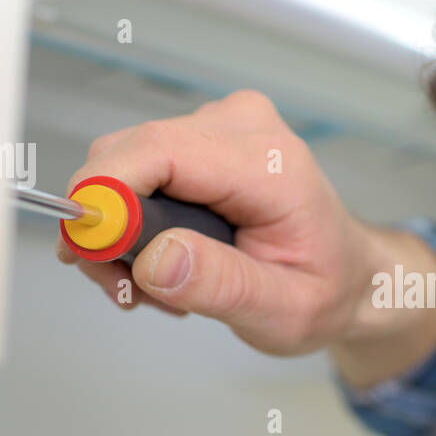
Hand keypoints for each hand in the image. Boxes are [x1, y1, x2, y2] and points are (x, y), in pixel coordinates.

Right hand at [57, 89, 383, 355]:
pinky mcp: (202, 136)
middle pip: (128, 155)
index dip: (105, 195)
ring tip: (160, 285)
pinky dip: (133, 219)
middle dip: (108, 228)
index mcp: (271, 165)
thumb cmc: (326, 289)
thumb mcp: (284, 311)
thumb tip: (154, 261)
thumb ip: (221, 286)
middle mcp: (244, 126)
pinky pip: (135, 168)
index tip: (86, 252)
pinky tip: (167, 258)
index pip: (159, 151)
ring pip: (123, 164)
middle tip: (130, 293)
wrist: (349, 274)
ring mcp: (221, 124)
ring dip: (121, 232)